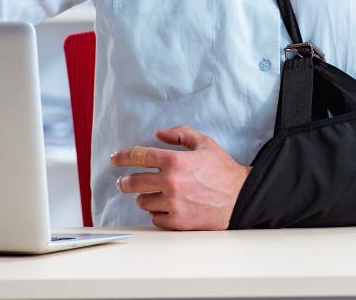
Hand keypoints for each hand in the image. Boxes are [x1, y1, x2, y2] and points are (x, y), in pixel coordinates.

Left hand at [111, 126, 250, 230]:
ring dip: (143, 197)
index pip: (139, 156)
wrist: (240, 197)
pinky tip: (163, 207)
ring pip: (143, 202)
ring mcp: (173, 204)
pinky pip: (155, 219)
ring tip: (151, 194)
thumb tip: (158, 133)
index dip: (123, 156)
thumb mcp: (204, 143)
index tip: (115, 158)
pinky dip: (156, 213)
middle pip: (133, 182)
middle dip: (124, 181)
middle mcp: (171, 183)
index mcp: (175, 161)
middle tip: (123, 182)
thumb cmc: (222, 170)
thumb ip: (180, 134)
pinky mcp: (177, 222)